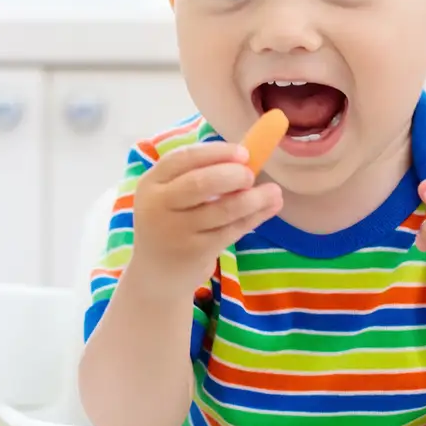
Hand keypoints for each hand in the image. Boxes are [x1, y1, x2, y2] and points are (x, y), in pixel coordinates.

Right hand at [127, 142, 282, 297]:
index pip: (182, 158)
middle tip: (251, 175)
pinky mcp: (196, 252)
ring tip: (274, 192)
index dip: (215, 152)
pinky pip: (231, 230)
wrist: (156, 273)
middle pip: (200, 183)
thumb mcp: (169, 196)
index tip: (243, 152)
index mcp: (151, 183)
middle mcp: (159, 206)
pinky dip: (254, 217)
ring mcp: (177, 232)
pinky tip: (269, 208)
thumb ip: (198, 175)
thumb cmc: (170, 223)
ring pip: (222, 210)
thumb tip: (248, 158)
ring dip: (254, 199)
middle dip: (232, 175)